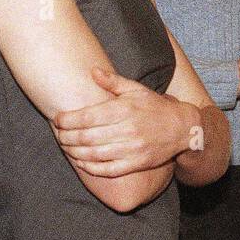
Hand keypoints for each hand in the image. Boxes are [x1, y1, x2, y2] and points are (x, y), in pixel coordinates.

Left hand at [53, 67, 197, 176]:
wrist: (182, 128)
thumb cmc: (155, 107)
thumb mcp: (136, 89)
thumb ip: (113, 81)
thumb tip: (92, 71)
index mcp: (125, 109)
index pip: (88, 116)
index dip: (68, 120)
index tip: (57, 119)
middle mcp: (127, 130)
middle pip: (87, 137)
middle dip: (67, 137)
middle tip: (57, 135)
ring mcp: (132, 149)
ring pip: (94, 154)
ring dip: (74, 152)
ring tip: (65, 147)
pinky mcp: (136, 164)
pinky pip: (108, 169)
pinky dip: (91, 168)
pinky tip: (81, 162)